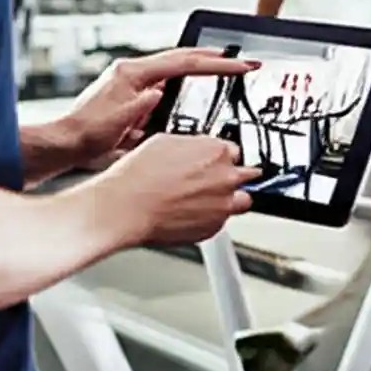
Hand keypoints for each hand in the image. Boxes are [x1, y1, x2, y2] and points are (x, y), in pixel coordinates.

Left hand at [63, 48, 261, 170]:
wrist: (65, 145)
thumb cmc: (86, 134)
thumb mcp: (116, 122)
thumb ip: (140, 106)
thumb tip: (159, 93)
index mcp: (132, 73)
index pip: (182, 63)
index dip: (213, 65)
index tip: (238, 65)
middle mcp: (133, 73)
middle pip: (181, 60)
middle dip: (212, 60)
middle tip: (239, 60)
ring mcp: (134, 84)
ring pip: (175, 72)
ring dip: (200, 71)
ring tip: (224, 72)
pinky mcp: (134, 98)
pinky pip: (167, 88)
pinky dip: (185, 88)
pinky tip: (194, 95)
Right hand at [102, 133, 260, 245]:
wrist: (125, 207)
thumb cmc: (138, 176)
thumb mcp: (166, 142)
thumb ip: (193, 146)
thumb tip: (196, 149)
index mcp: (217, 151)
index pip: (234, 150)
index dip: (221, 157)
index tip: (216, 162)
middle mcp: (226, 177)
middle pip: (245, 175)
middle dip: (231, 177)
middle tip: (213, 181)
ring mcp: (222, 204)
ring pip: (241, 201)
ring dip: (229, 199)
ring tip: (209, 200)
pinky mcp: (213, 227)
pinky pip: (221, 221)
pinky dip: (211, 218)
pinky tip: (192, 214)